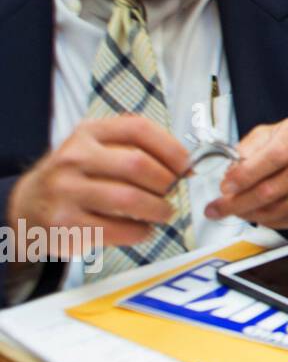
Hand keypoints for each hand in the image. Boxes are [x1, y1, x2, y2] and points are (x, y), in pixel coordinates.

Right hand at [6, 115, 186, 252]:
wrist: (27, 207)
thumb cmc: (77, 177)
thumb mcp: (97, 149)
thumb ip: (138, 149)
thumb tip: (187, 166)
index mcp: (88, 133)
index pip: (138, 129)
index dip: (171, 148)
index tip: (186, 165)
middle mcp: (74, 158)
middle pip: (138, 165)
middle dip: (167, 182)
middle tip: (173, 192)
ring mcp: (66, 191)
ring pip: (130, 199)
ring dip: (159, 209)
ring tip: (163, 212)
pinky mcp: (66, 224)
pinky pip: (118, 229)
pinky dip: (141, 231)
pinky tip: (143, 228)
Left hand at [206, 117, 287, 230]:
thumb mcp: (274, 132)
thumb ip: (250, 147)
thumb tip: (231, 170)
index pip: (273, 157)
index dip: (246, 174)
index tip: (226, 186)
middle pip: (272, 189)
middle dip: (238, 202)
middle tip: (218, 207)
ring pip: (278, 210)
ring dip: (250, 214)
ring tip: (235, 211)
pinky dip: (268, 221)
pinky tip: (258, 213)